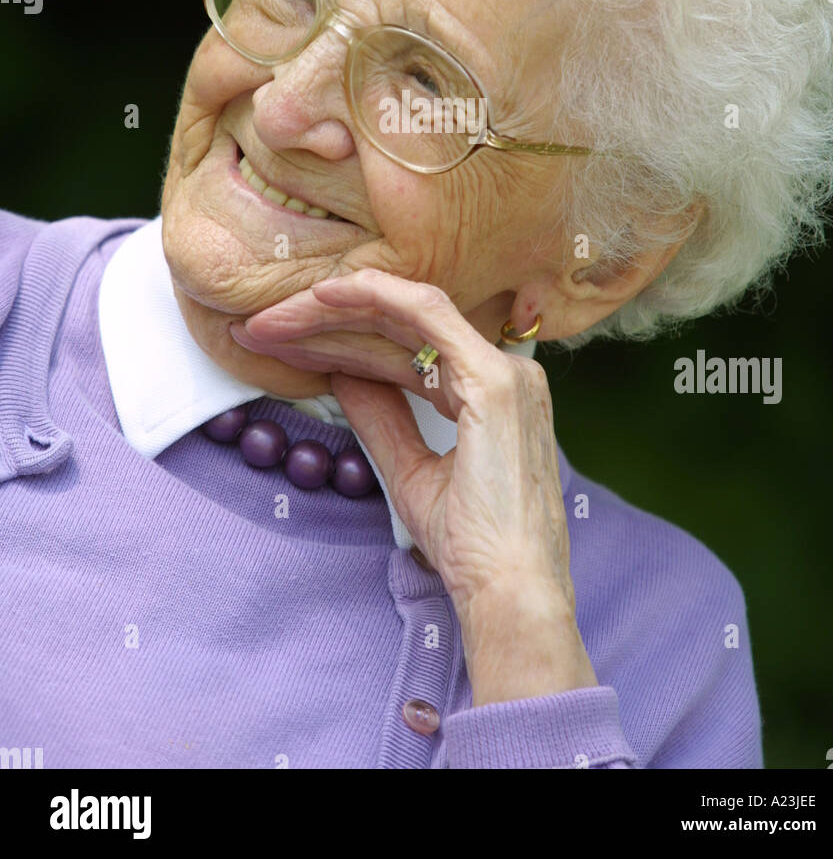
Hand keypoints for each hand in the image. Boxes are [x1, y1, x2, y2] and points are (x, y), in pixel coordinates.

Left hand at [231, 267, 597, 701]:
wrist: (508, 594)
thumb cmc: (473, 550)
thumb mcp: (410, 473)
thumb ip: (381, 418)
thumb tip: (340, 376)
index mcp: (490, 394)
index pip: (408, 350)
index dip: (345, 341)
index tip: (287, 345)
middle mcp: (505, 372)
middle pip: (404, 326)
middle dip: (330, 321)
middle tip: (266, 326)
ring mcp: (503, 371)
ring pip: (407, 312)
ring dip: (336, 310)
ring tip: (276, 317)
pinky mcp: (492, 380)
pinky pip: (425, 314)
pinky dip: (375, 297)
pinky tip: (325, 296)